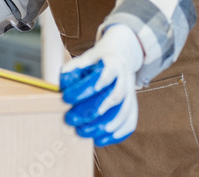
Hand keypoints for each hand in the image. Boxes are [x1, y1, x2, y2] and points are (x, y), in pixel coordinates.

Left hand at [59, 24, 143, 146]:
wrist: (119, 58)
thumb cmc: (95, 64)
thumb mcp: (82, 60)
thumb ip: (72, 71)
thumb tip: (64, 87)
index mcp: (113, 63)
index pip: (102, 76)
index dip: (85, 88)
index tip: (66, 97)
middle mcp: (125, 78)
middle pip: (114, 97)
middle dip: (91, 111)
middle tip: (70, 119)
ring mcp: (132, 93)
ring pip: (124, 111)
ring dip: (104, 124)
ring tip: (83, 133)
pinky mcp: (133, 106)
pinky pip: (130, 122)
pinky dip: (117, 134)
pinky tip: (100, 140)